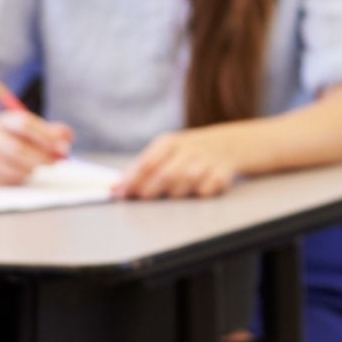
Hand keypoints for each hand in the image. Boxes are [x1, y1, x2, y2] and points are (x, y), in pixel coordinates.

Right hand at [0, 110, 73, 185]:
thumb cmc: (10, 137)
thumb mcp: (28, 128)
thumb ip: (51, 131)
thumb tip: (68, 138)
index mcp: (5, 121)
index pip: (25, 124)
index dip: (46, 136)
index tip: (63, 146)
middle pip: (16, 149)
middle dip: (40, 158)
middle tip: (54, 162)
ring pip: (10, 168)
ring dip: (29, 170)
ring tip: (34, 166)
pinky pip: (3, 180)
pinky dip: (18, 178)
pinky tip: (20, 172)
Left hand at [114, 125, 244, 198]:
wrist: (228, 144)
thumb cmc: (186, 153)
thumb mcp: (165, 151)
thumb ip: (140, 169)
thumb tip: (113, 187)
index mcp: (170, 143)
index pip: (147, 163)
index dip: (132, 181)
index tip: (120, 194)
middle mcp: (188, 150)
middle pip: (165, 174)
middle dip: (151, 190)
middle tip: (144, 198)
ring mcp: (207, 161)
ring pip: (186, 182)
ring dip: (176, 192)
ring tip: (173, 193)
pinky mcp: (222, 173)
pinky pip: (206, 190)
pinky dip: (199, 193)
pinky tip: (198, 190)